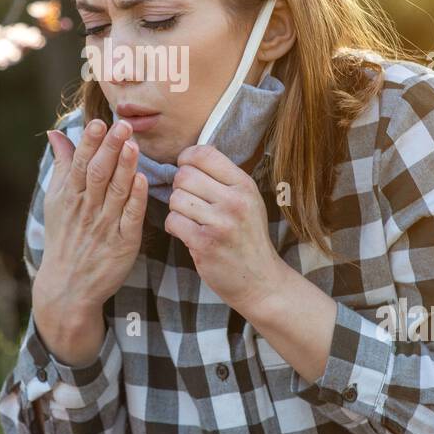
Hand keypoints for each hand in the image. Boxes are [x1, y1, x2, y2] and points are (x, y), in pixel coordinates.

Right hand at [32, 118, 147, 363]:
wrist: (68, 287)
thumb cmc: (64, 237)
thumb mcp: (55, 201)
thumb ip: (61, 165)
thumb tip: (56, 133)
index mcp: (70, 197)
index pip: (79, 164)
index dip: (90, 143)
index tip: (98, 122)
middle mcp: (86, 209)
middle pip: (98, 174)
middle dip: (109, 149)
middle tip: (122, 125)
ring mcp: (105, 227)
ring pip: (116, 192)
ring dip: (125, 168)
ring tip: (133, 145)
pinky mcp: (123, 244)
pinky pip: (130, 218)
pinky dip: (136, 199)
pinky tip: (142, 180)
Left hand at [165, 144, 283, 316]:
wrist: (261, 280)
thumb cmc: (248, 237)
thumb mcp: (248, 201)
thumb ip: (224, 178)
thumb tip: (189, 157)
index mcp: (244, 185)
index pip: (204, 153)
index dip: (187, 158)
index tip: (187, 170)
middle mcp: (234, 201)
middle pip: (184, 175)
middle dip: (180, 187)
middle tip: (190, 202)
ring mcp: (220, 223)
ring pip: (175, 198)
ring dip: (177, 209)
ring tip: (192, 219)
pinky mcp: (205, 243)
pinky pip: (173, 221)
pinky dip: (174, 227)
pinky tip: (188, 233)